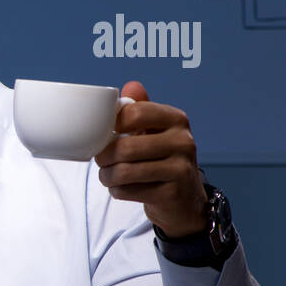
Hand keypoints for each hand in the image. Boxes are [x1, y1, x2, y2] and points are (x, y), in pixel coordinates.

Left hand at [94, 81, 208, 237]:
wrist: (183, 199)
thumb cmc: (161, 159)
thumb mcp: (154, 131)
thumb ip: (140, 108)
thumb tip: (131, 85)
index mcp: (176, 119)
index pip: (135, 113)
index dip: (111, 124)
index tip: (106, 134)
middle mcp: (183, 141)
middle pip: (125, 147)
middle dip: (104, 157)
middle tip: (101, 160)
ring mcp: (180, 168)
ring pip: (124, 171)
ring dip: (107, 176)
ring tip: (108, 175)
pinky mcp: (172, 193)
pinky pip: (129, 191)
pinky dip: (116, 190)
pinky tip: (121, 188)